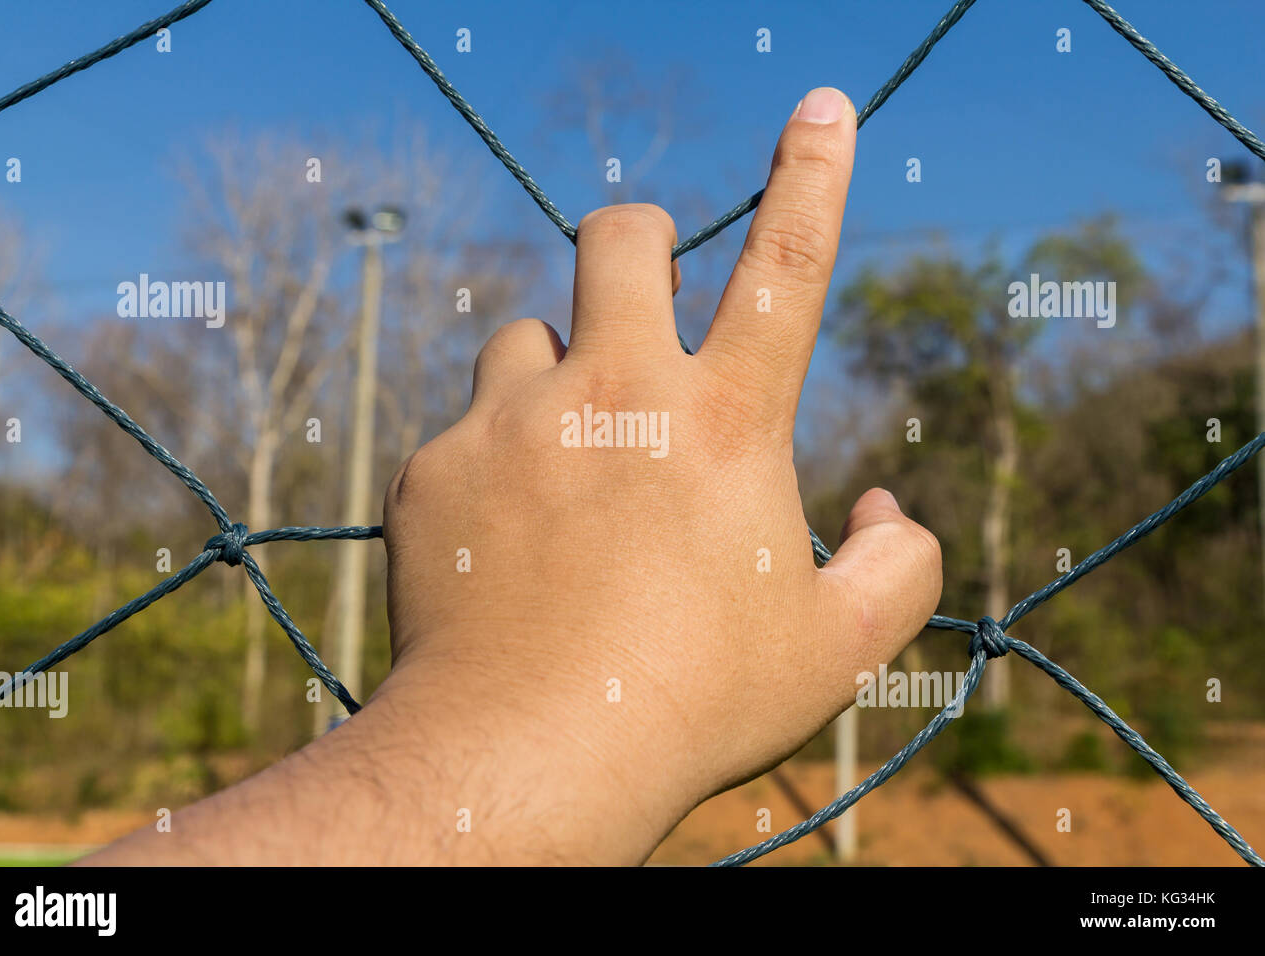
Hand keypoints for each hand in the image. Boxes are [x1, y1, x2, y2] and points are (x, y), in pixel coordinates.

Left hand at [375, 86, 941, 862]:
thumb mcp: (838, 651)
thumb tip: (886, 507)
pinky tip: (507, 540)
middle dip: (638, 240)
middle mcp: (616, 393)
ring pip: (530, 335)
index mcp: (725, 423)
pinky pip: (468, 426)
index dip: (813, 176)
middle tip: (643, 294)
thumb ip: (900, 566)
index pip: (788, 265)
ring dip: (558, 375)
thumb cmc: (695, 703)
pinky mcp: (437, 464)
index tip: (821, 106)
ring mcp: (513, 421)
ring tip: (570, 467)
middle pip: (619, 237)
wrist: (527, 755)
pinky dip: (496, 461)